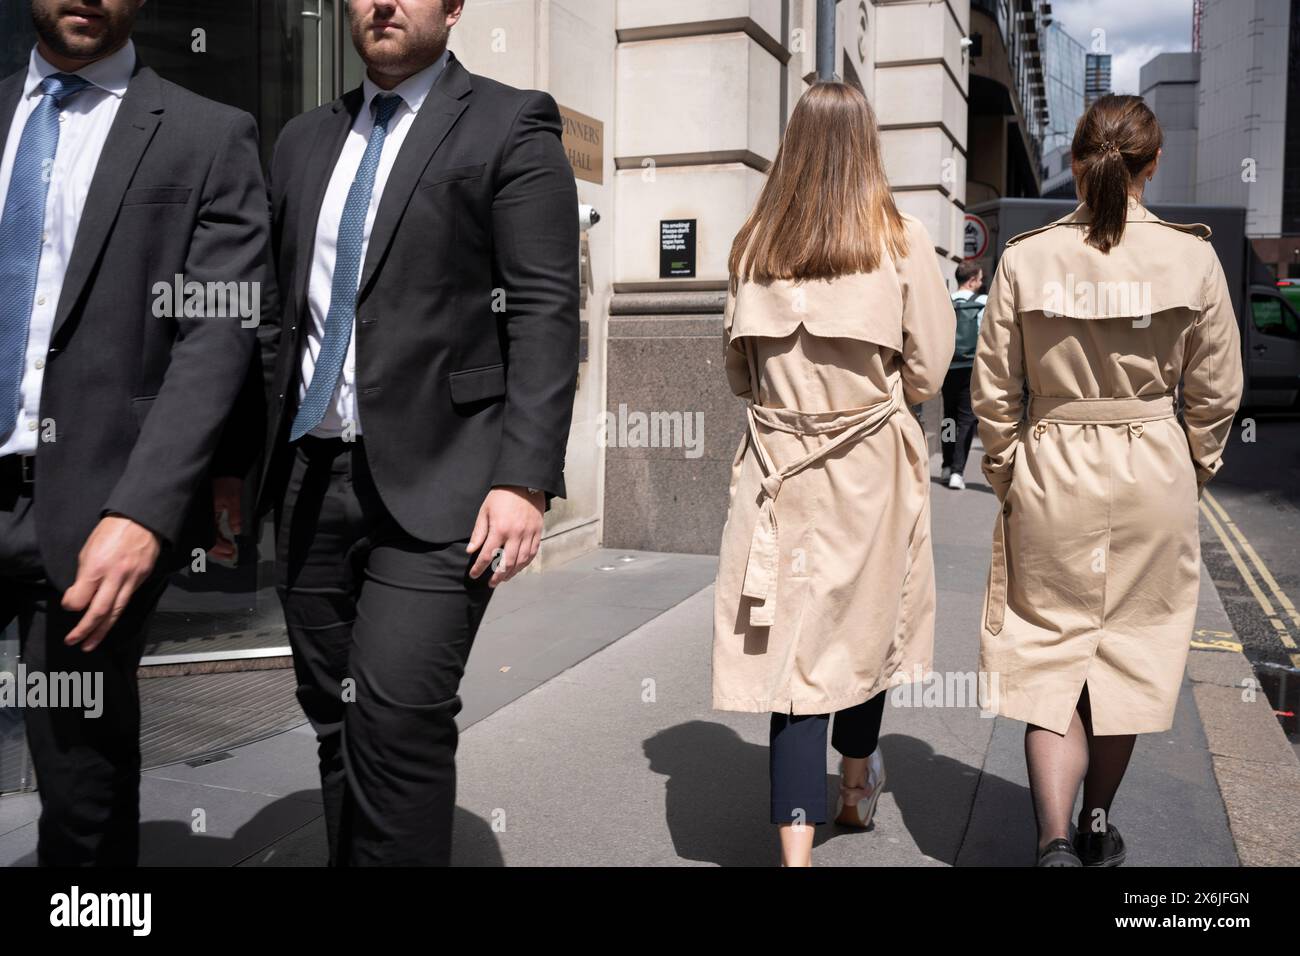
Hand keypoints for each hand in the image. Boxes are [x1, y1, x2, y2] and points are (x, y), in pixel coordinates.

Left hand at [62, 515, 161, 651]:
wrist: (141, 520)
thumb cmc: (112, 531)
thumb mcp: (88, 549)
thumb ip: (83, 576)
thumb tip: (78, 596)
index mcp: (96, 567)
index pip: (80, 599)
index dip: (71, 605)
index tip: (69, 606)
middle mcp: (114, 577)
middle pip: (99, 612)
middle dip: (85, 630)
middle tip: (74, 642)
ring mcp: (130, 579)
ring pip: (115, 612)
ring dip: (102, 631)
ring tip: (91, 644)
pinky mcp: (141, 579)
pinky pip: (126, 600)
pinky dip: (116, 614)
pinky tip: (109, 623)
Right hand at [211, 476, 242, 560]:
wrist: (224, 469)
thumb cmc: (226, 480)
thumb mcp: (233, 499)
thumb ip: (235, 516)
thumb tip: (237, 530)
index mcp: (205, 514)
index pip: (208, 538)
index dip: (219, 548)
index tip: (229, 553)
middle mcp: (201, 515)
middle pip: (206, 539)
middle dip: (218, 550)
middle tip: (229, 555)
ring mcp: (203, 514)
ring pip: (207, 534)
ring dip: (218, 544)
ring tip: (228, 549)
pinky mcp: (206, 511)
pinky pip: (209, 527)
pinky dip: (217, 535)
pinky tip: (224, 539)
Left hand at [466, 486, 543, 586]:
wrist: (525, 482)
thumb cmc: (501, 496)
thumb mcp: (485, 511)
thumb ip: (479, 532)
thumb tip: (471, 550)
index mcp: (500, 529)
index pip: (488, 555)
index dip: (479, 568)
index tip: (474, 575)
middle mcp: (515, 534)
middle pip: (506, 563)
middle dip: (497, 576)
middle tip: (491, 583)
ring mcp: (529, 534)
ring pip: (521, 561)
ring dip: (512, 572)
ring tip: (504, 578)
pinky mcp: (538, 532)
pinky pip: (533, 553)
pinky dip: (525, 563)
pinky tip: (518, 567)